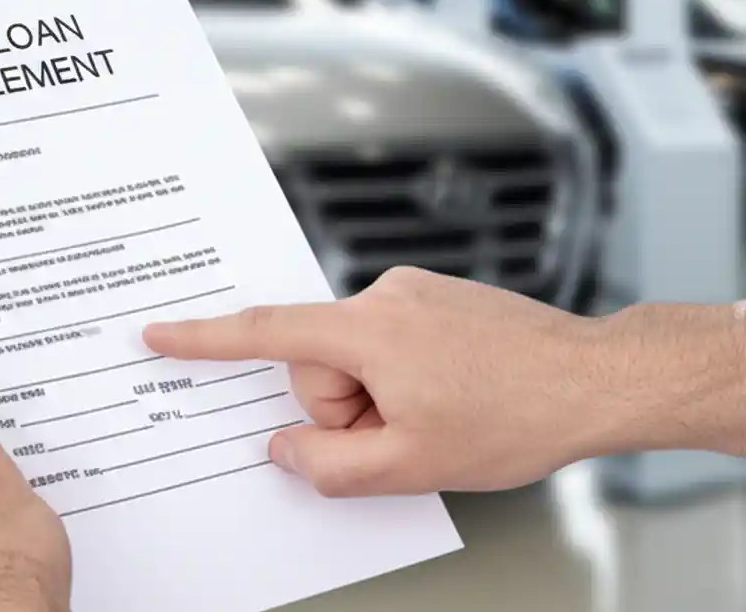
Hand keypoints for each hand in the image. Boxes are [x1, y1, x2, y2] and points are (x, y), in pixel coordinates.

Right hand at [144, 267, 745, 496]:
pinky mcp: (436, 297)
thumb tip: (286, 448)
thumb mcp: (410, 465)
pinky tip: (450, 392)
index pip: (264, 333)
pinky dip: (402, 375)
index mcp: (367, 331)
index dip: (203, 338)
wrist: (598, 379)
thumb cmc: (516, 416)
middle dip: (345, 409)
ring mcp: (414, 292)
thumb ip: (327, 465)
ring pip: (357, 357)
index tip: (158, 333)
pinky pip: (389, 341)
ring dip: (378, 395)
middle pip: (318, 364)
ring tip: (438, 414)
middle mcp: (384, 297)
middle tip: (400, 434)